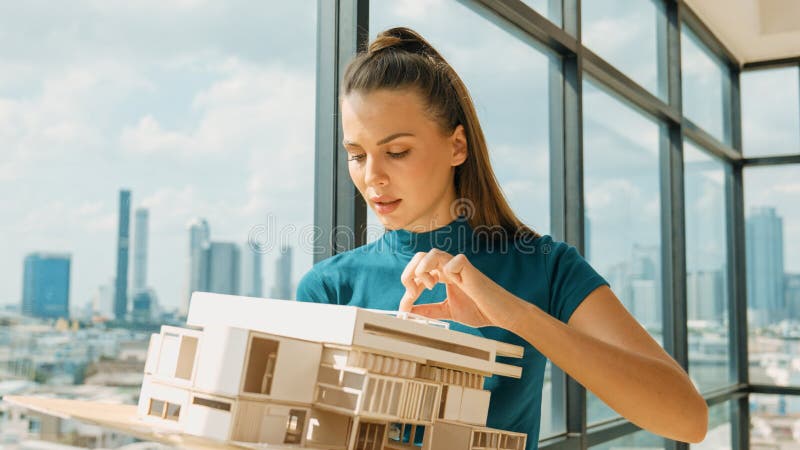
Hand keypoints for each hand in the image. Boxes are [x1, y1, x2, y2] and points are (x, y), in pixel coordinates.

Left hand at [398, 249, 521, 327]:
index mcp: (443, 274)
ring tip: (429, 286)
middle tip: (412, 293)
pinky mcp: (471, 270)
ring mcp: (460, 267)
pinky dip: (448, 270)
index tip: (405, 307)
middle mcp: (449, 267)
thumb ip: (429, 310)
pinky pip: (455, 260)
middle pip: (419, 256)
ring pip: (432, 253)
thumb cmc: (480, 310)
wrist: (501, 315)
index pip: (417, 270)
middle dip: (409, 274)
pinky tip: (451, 284)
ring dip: (423, 269)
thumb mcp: (447, 311)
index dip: (408, 286)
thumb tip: (409, 312)